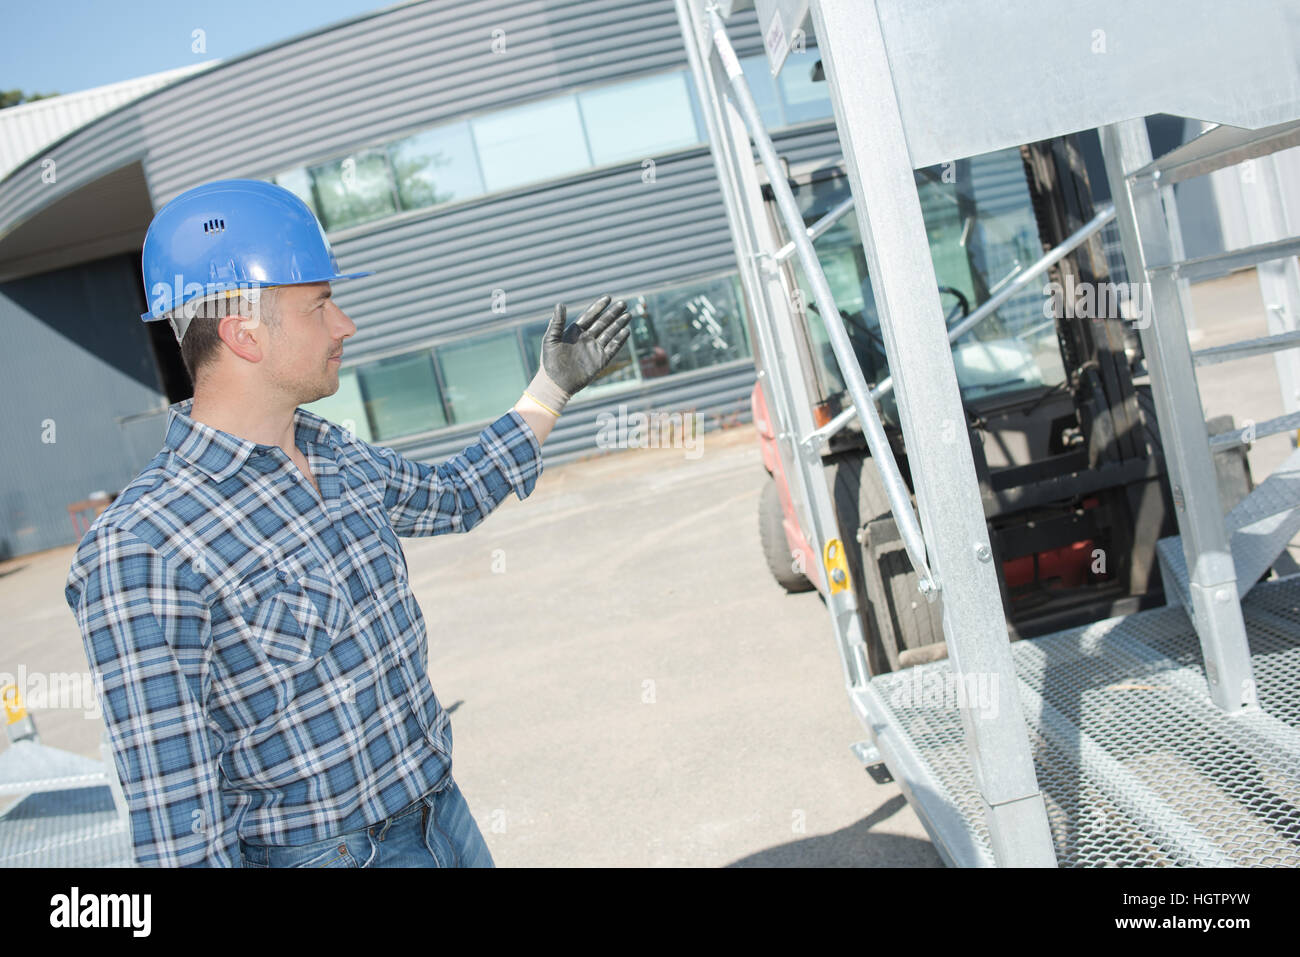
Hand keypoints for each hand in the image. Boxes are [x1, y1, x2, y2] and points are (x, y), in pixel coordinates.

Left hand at [524, 294, 630, 415]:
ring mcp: (594, 349)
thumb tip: (560, 304)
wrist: (556, 383)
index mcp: (574, 332)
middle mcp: (586, 338)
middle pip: (603, 322)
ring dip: (619, 324)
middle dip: (613, 313)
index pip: (590, 316)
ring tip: (628, 315)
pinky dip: (620, 340)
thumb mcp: (550, 339)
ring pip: (610, 333)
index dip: (599, 306)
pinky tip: (626, 331)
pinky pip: (613, 348)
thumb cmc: (549, 361)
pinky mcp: (600, 361)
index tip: (608, 297)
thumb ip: (557, 322)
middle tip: (623, 303)